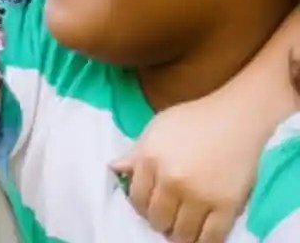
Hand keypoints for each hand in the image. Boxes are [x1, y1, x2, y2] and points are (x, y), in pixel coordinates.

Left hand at [110, 90, 266, 242]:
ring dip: (178, 234)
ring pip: (181, 233)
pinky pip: (211, 237)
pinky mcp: (227, 206)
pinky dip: (202, 242)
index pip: (136, 199)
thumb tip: (114, 168)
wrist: (236, 118)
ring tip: (180, 228)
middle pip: (157, 218)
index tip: (148, 206)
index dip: (140, 206)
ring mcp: (200, 195)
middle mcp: (172, 181)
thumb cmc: (193, 120)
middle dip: (159, 220)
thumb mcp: (155, 130)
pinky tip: (198, 237)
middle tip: (165, 217)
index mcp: (150, 161)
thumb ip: (135, 153)